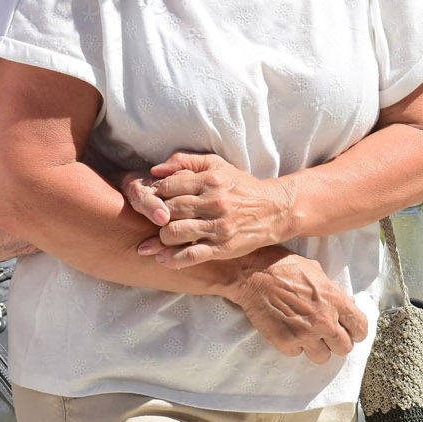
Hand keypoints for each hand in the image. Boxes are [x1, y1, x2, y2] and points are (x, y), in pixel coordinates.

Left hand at [122, 151, 291, 265]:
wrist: (274, 210)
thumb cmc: (241, 186)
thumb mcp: (217, 165)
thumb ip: (185, 162)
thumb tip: (154, 170)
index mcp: (211, 180)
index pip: (170, 186)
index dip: (155, 194)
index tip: (150, 200)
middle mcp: (214, 202)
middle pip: (169, 210)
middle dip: (154, 217)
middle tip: (148, 222)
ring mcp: (219, 227)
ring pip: (175, 233)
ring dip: (159, 238)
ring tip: (153, 241)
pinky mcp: (224, 247)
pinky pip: (192, 255)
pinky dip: (172, 259)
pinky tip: (162, 259)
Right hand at [223, 247, 368, 362]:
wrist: (251, 274)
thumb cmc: (282, 266)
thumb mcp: (316, 271)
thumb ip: (334, 291)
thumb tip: (349, 304)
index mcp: (336, 300)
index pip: (360, 328)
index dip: (355, 331)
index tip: (348, 330)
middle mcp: (324, 320)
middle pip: (345, 348)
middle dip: (336, 341)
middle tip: (325, 333)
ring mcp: (305, 334)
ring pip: (323, 357)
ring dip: (316, 347)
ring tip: (305, 334)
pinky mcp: (285, 342)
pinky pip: (298, 353)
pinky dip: (293, 345)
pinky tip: (287, 330)